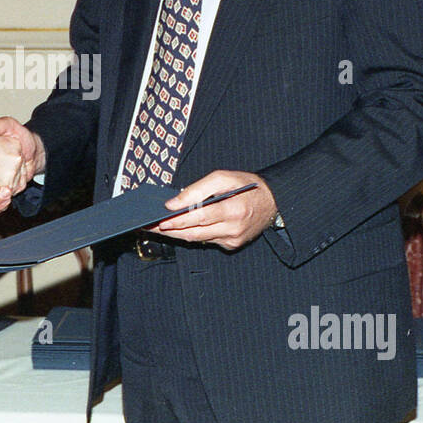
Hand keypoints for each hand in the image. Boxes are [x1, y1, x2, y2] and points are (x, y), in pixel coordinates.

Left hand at [156, 170, 276, 250]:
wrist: (272, 202)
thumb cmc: (246, 186)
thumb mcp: (223, 178)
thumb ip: (197, 189)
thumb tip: (173, 203)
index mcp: (233, 209)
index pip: (200, 217)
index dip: (179, 220)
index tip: (160, 219)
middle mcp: (234, 228)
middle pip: (195, 232)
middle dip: (170, 230)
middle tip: (150, 226)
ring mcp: (232, 239)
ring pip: (198, 239)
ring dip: (177, 234)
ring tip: (158, 227)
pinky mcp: (232, 245)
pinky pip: (207, 240)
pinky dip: (192, 234)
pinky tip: (178, 229)